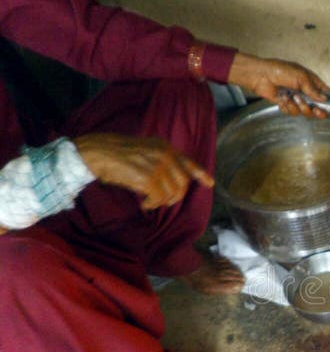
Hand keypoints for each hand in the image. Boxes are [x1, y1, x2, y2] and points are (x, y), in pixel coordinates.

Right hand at [74, 133, 213, 209]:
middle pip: (182, 183)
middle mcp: (165, 155)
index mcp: (165, 147)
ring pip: (171, 193)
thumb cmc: (117, 154)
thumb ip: (161, 160)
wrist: (98, 153)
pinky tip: (145, 204)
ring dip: (161, 202)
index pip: (188, 162)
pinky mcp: (148, 178)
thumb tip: (173, 180)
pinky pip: (159, 198)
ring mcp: (157, 166)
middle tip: (163, 201)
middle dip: (175, 196)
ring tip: (150, 201)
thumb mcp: (145, 150)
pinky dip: (152, 204)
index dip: (200, 174)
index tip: (210, 183)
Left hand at [227, 53, 329, 116]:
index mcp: (312, 82)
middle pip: (318, 108)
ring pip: (305, 112)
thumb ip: (313, 89)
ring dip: (299, 107)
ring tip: (292, 97)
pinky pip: (293, 112)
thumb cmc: (280, 70)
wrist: (261, 76)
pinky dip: (288, 107)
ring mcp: (297, 99)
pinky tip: (283, 99)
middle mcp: (306, 92)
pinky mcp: (287, 105)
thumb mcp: (300, 76)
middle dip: (316, 111)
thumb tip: (324, 99)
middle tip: (315, 110)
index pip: (327, 96)